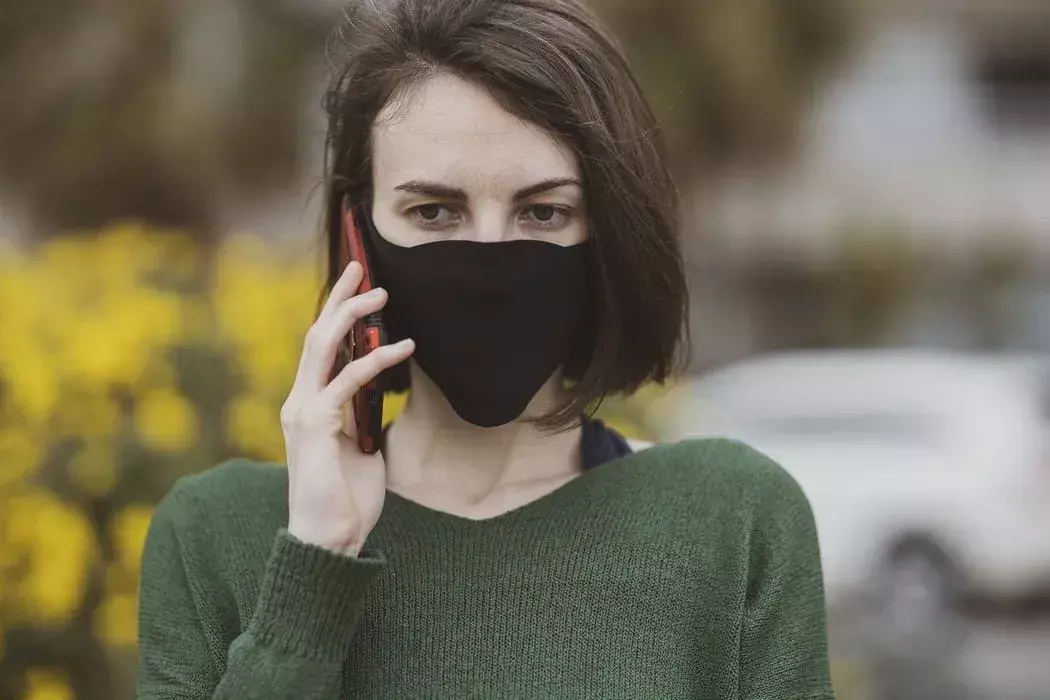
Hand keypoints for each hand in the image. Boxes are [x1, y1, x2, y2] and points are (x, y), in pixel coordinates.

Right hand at [281, 260, 413, 555]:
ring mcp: (304, 411)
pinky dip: (375, 360)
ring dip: (351, 315)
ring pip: (322, 347)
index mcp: (311, 405)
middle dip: (339, 299)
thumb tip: (382, 389)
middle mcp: (301, 401)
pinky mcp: (315, 425)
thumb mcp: (362, 447)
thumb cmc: (347, 498)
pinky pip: (347, 380)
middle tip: (362, 267)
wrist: (330, 539)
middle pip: (317, 335)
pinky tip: (402, 347)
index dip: (336, 313)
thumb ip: (364, 415)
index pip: (321, 348)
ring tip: (381, 294)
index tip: (356, 284)